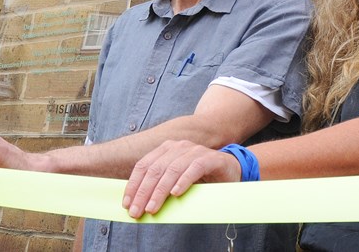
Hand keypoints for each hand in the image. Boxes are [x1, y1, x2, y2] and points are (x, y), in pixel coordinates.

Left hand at [122, 140, 239, 217]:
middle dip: (143, 192)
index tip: (127, 203)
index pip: (144, 166)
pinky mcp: (210, 158)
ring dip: (160, 191)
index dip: (133, 185)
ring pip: (171, 170)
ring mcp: (194, 151)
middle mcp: (178, 147)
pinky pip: (194, 168)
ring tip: (152, 208)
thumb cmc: (201, 177)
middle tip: (137, 211)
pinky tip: (176, 193)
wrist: (232, 169)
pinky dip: (183, 181)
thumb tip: (139, 203)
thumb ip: (161, 185)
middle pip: (155, 169)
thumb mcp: (177, 179)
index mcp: (166, 149)